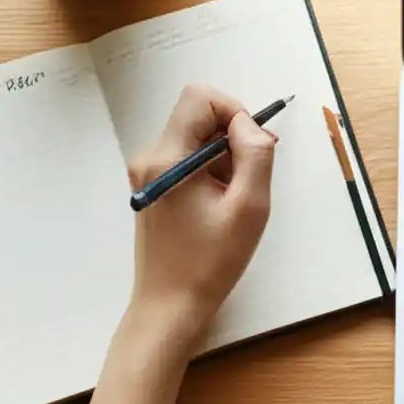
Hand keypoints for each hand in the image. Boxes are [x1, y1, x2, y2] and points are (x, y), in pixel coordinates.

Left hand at [126, 84, 276, 344]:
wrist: (170, 306)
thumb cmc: (210, 262)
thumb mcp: (249, 207)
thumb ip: (255, 154)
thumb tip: (250, 124)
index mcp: (168, 158)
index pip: (199, 97)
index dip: (234, 110)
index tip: (252, 144)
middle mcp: (150, 157)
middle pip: (198, 115)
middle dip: (233, 135)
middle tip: (251, 175)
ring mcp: (148, 172)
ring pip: (196, 137)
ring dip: (224, 156)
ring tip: (233, 198)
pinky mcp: (154, 186)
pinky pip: (189, 157)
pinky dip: (212, 170)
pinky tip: (219, 205)